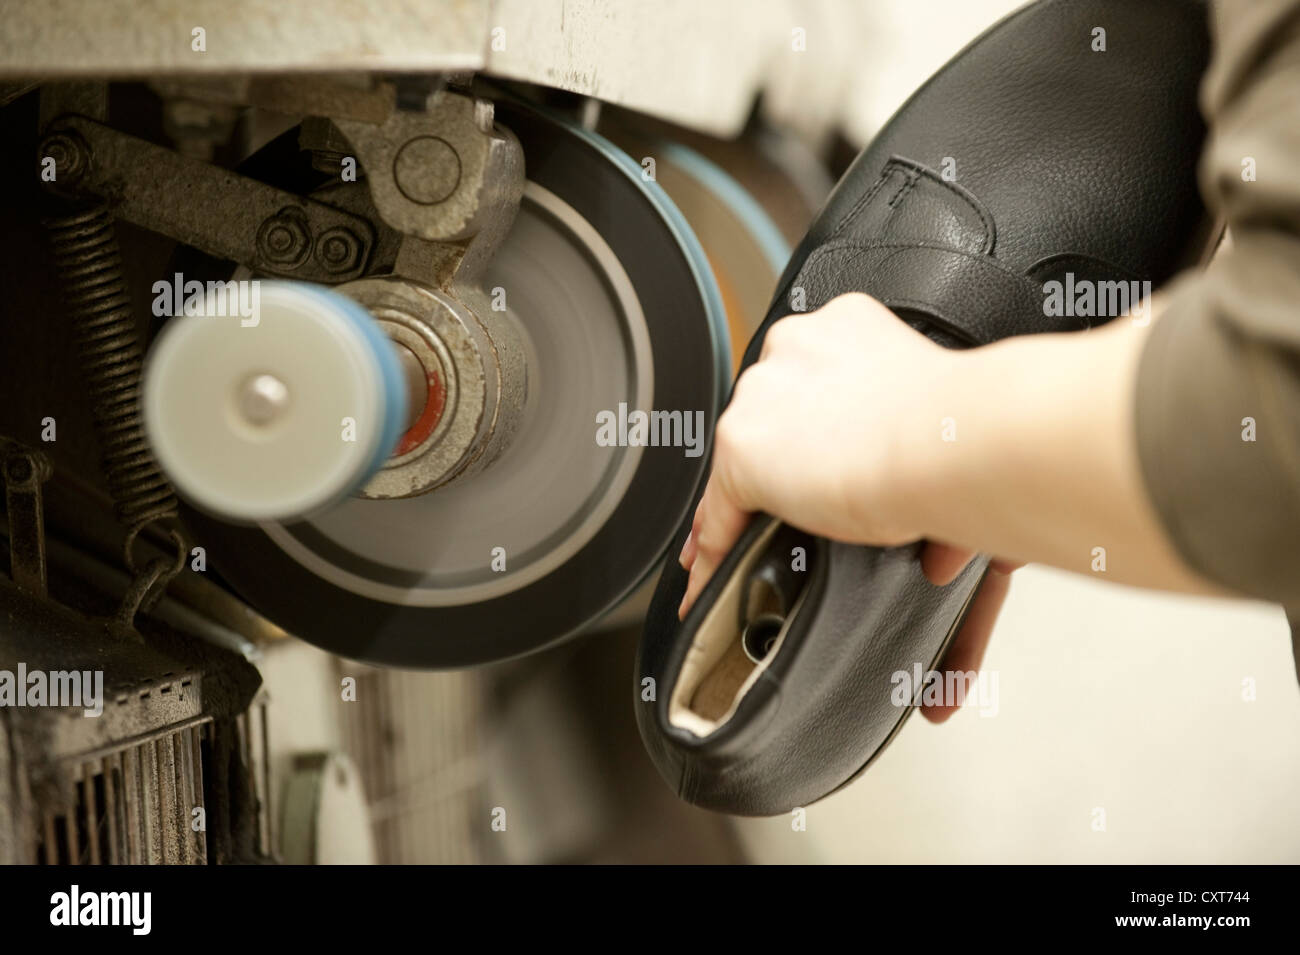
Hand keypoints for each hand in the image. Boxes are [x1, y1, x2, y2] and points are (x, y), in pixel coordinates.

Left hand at [676, 292, 1015, 720]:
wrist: (947, 442)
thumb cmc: (960, 429)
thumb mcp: (931, 407)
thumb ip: (912, 436)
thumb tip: (941, 533)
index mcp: (845, 324)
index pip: (805, 381)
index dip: (804, 423)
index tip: (810, 452)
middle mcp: (795, 346)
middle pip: (767, 414)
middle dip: (779, 460)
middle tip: (798, 506)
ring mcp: (760, 396)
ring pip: (740, 460)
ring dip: (747, 502)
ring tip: (756, 548)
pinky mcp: (740, 448)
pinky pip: (717, 512)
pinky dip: (715, 550)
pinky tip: (716, 577)